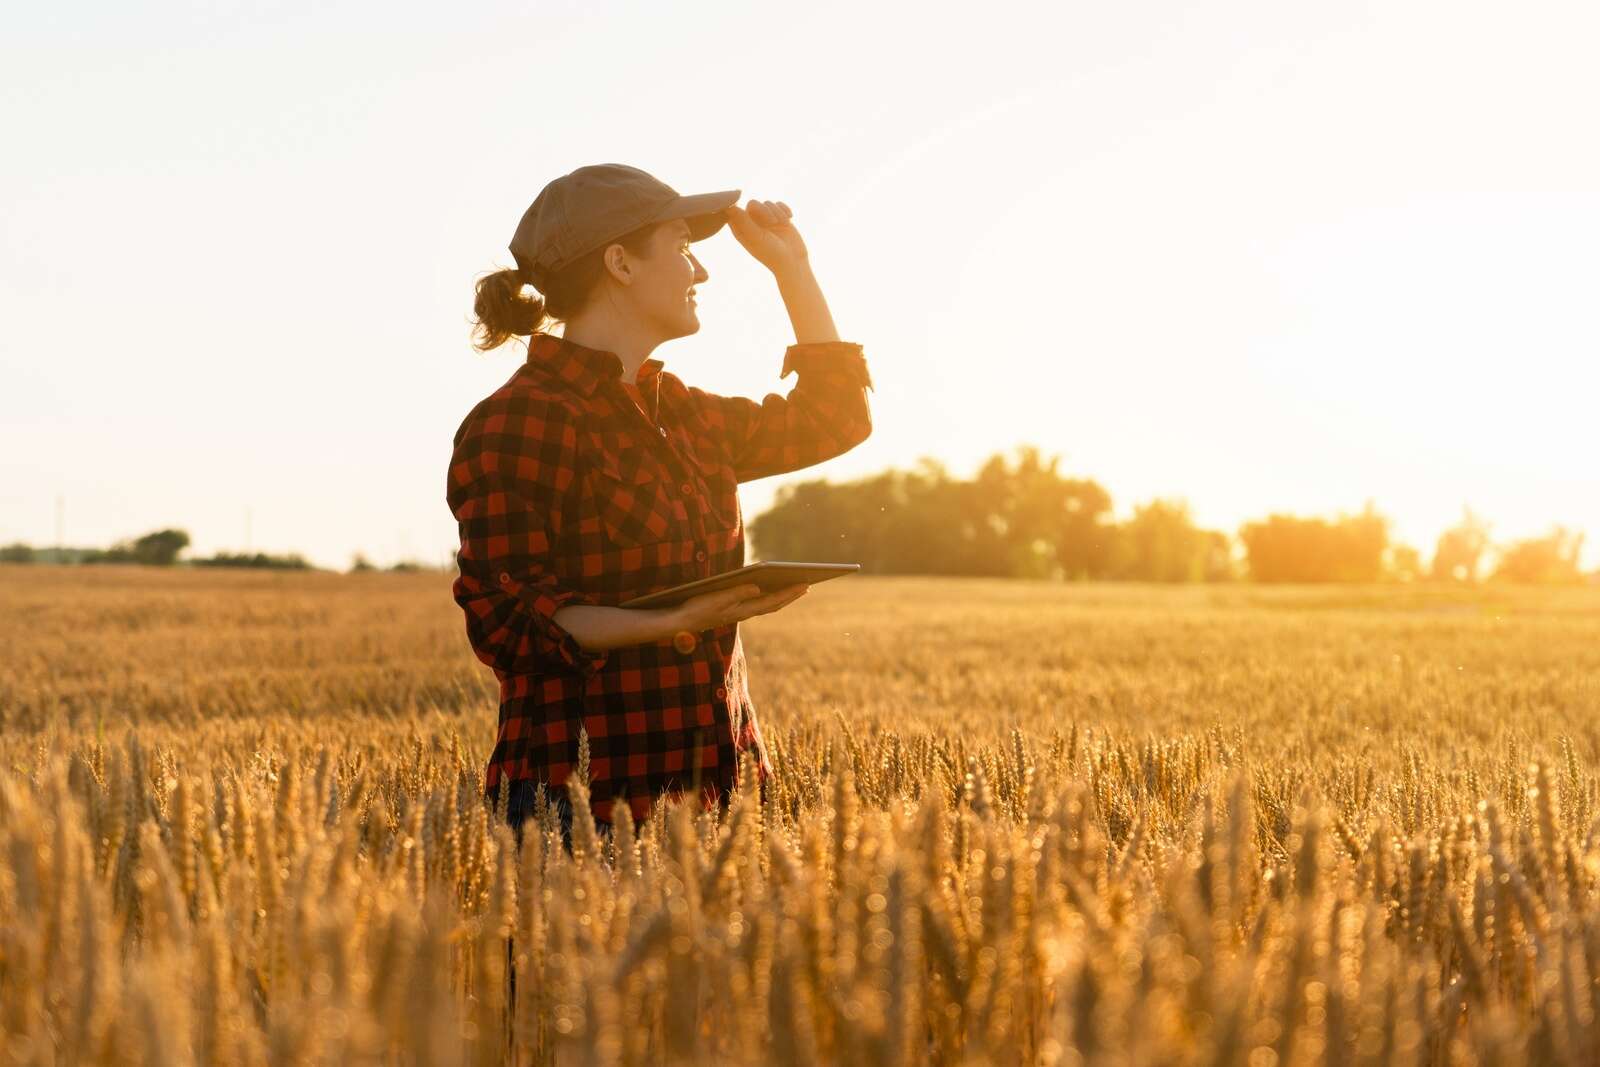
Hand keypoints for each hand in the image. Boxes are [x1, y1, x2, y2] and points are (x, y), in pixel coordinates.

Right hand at [671, 582, 809, 630]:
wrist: (682, 622)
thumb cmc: (697, 608)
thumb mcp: (716, 599)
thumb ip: (737, 593)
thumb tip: (757, 588)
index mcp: (743, 610)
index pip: (772, 601)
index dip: (789, 593)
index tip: (805, 585)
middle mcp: (744, 612)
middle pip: (774, 603)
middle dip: (791, 594)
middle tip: (807, 584)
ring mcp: (740, 612)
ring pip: (767, 604)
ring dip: (782, 596)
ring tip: (795, 586)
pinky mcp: (734, 609)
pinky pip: (757, 603)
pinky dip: (769, 596)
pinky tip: (772, 590)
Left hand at [723, 199, 809, 275]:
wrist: (793, 260)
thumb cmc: (772, 253)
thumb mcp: (756, 237)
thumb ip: (743, 221)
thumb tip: (730, 207)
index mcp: (741, 230)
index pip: (735, 212)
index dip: (744, 209)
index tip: (753, 215)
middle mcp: (752, 224)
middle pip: (753, 204)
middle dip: (764, 210)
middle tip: (773, 222)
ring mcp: (765, 220)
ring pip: (767, 203)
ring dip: (777, 212)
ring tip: (782, 225)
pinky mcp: (778, 217)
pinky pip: (779, 204)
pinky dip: (784, 210)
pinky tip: (790, 218)